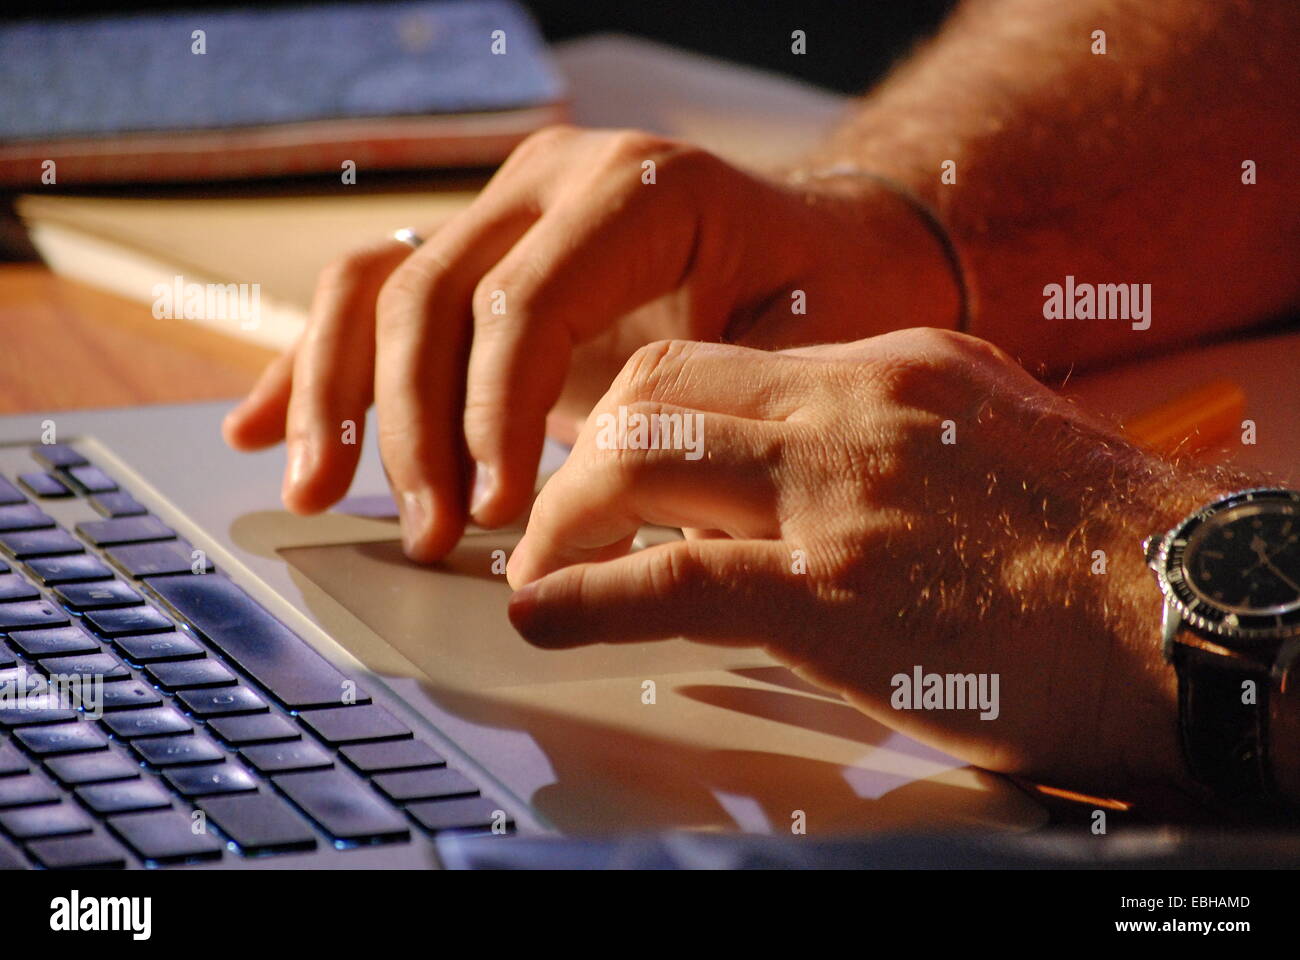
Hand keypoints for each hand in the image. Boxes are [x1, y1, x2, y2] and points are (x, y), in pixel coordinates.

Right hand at [221, 125, 958, 560]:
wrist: (826, 247)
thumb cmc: (824, 300)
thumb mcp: (795, 345)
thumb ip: (701, 408)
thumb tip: (610, 513)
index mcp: (634, 189)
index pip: (522, 305)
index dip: (494, 420)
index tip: (499, 519)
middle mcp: (550, 182)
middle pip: (429, 295)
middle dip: (414, 428)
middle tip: (428, 538)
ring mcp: (502, 209)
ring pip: (376, 286)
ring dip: (337, 395)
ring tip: (314, 493)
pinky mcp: (475, 252)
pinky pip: (370, 296)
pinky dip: (312, 366)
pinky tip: (258, 428)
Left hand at [506, 329, 1226, 800]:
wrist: (1190, 612)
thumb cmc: (1102, 553)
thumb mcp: (990, 448)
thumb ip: (887, 450)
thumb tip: (790, 496)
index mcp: (893, 369)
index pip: (719, 365)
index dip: (640, 417)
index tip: (610, 466)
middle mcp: (855, 406)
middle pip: (656, 385)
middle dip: (581, 453)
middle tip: (555, 517)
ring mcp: (839, 493)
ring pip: (642, 454)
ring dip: (565, 515)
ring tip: (539, 567)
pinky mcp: (835, 592)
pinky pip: (671, 579)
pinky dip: (583, 595)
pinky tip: (540, 614)